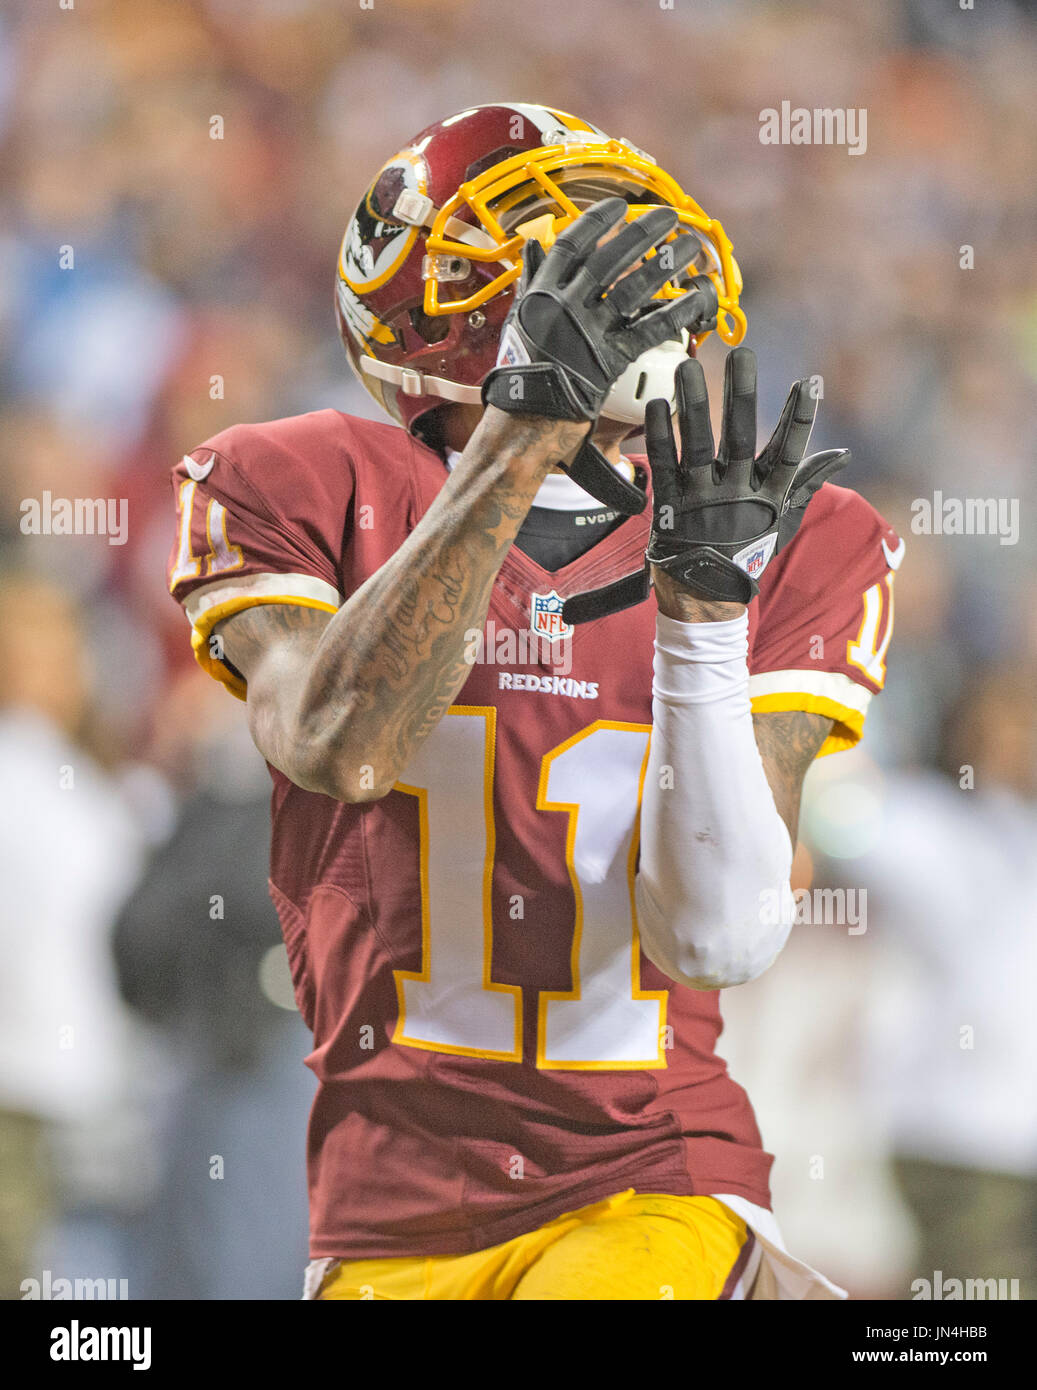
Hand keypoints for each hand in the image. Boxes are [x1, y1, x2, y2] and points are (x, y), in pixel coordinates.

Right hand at [482, 197, 716, 425]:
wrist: (526, 419)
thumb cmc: (523, 370)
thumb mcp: (519, 319)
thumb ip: (531, 281)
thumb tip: (533, 244)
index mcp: (541, 294)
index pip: (572, 245)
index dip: (598, 221)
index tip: (621, 206)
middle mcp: (564, 308)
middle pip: (609, 259)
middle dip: (642, 234)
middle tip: (668, 217)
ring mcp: (588, 333)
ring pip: (633, 289)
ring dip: (665, 265)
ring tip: (690, 246)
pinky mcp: (609, 359)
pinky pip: (648, 329)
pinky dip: (674, 313)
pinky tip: (695, 298)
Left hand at [646, 347, 848, 604]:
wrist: (704, 600)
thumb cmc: (746, 553)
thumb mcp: (782, 521)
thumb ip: (806, 482)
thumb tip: (843, 454)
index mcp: (768, 497)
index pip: (787, 453)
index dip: (798, 421)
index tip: (807, 385)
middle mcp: (736, 495)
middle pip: (740, 438)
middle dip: (741, 394)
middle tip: (741, 354)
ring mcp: (701, 500)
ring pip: (698, 445)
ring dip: (694, 404)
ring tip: (689, 366)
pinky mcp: (669, 506)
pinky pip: (664, 464)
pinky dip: (659, 435)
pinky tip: (658, 403)